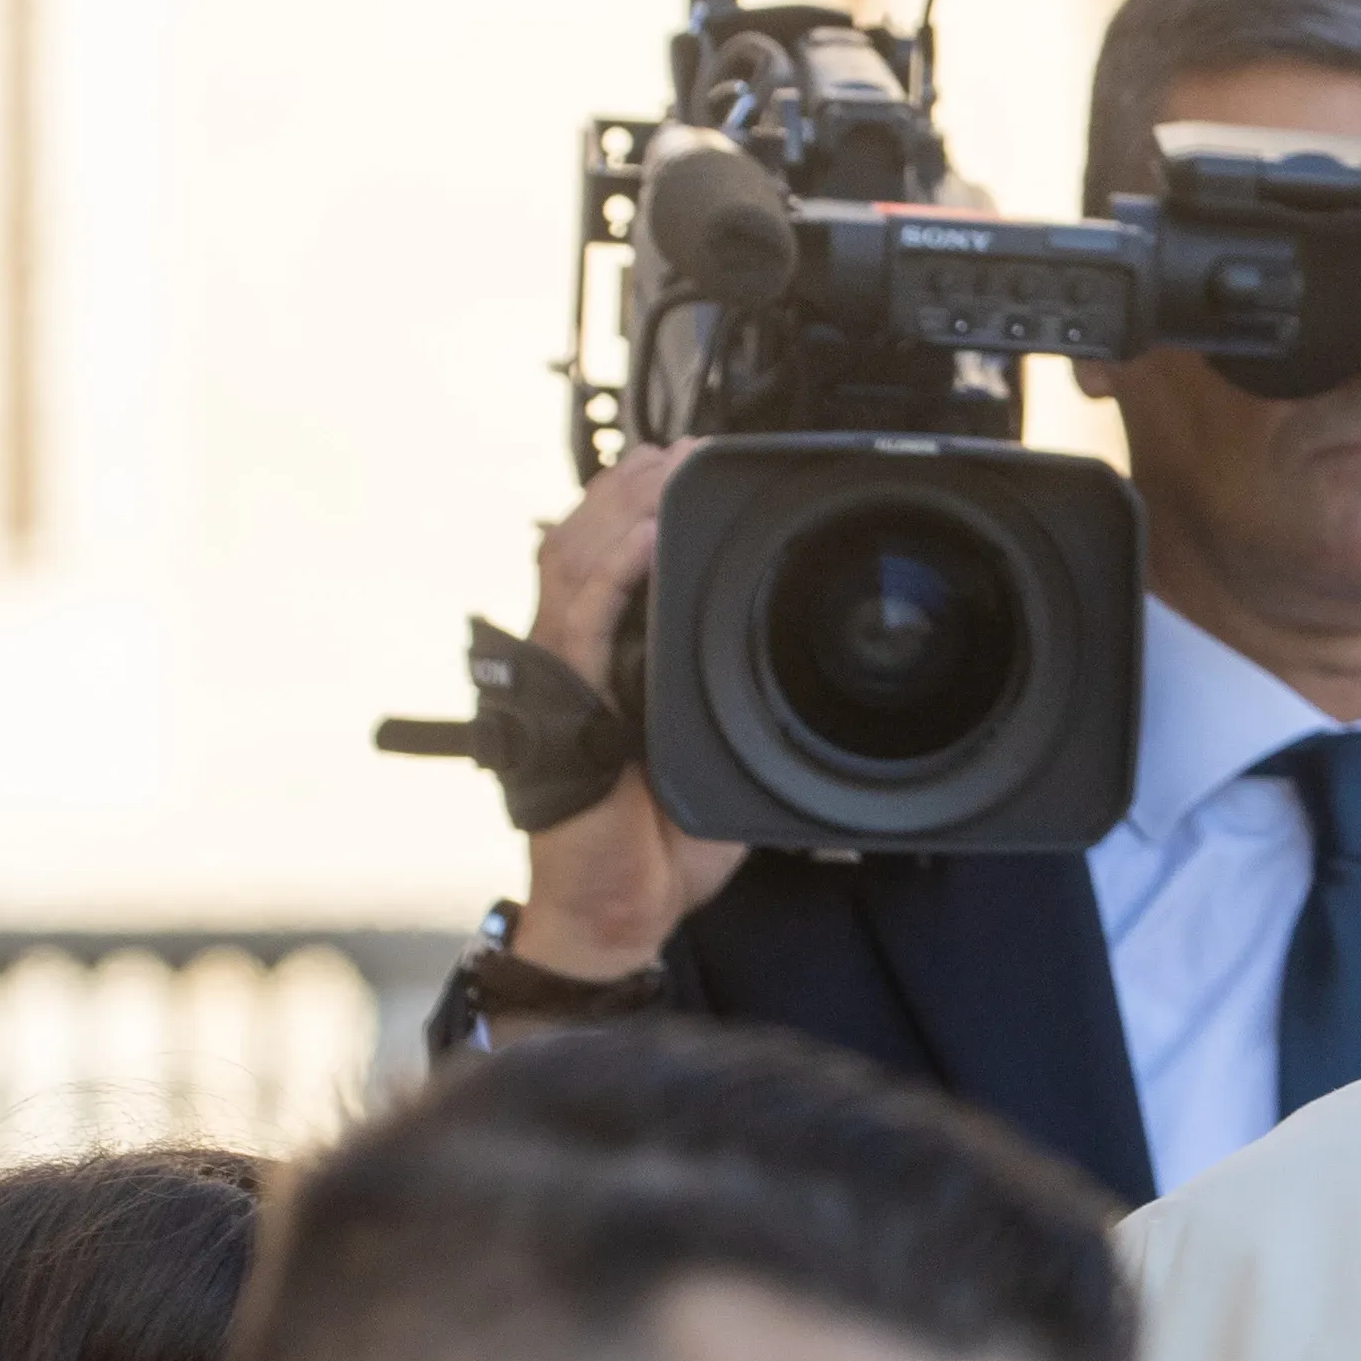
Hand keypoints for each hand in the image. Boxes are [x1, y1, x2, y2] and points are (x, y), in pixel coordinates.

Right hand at [515, 444, 744, 979]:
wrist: (620, 912)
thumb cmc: (659, 847)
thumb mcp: (715, 757)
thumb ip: (739, 704)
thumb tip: (800, 676)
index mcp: (604, 659)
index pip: (610, 556)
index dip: (642, 502)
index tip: (692, 464)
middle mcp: (574, 656)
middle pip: (584, 536)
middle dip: (636, 482)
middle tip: (691, 448)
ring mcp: (560, 676)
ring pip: (572, 558)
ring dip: (623, 504)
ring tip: (669, 467)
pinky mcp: (560, 704)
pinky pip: (576, 619)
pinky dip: (610, 570)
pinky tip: (642, 535)